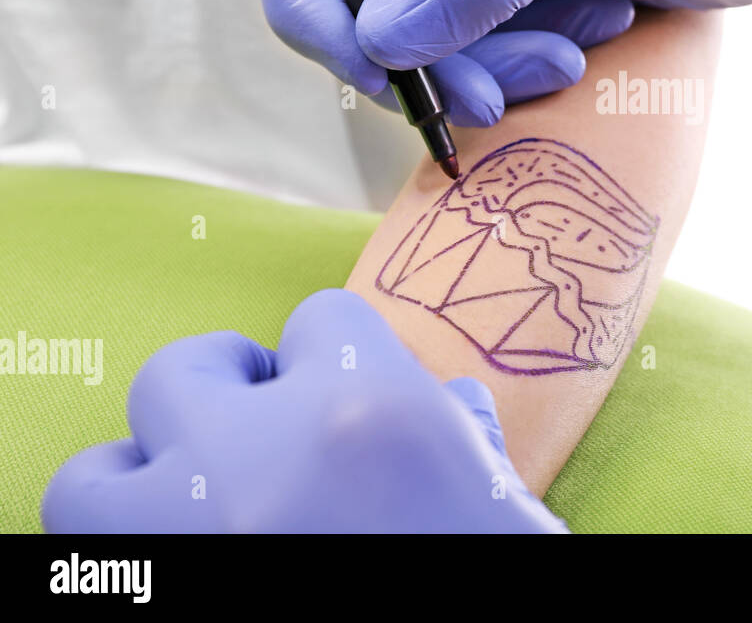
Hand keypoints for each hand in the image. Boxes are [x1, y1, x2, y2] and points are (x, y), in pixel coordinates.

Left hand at [42, 289, 565, 532]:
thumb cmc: (490, 560)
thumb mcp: (501, 496)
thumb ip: (460, 435)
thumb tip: (448, 407)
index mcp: (371, 409)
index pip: (320, 318)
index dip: (334, 356)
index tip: (344, 396)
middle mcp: (266, 455)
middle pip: (192, 369)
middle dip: (226, 392)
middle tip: (260, 432)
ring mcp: (199, 533)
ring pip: (102, 470)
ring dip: (147, 471)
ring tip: (193, 491)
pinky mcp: (165, 592)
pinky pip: (92, 543)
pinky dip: (126, 538)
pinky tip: (179, 543)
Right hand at [255, 0, 751, 78]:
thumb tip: (375, 37)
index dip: (318, 0)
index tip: (373, 70)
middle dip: (425, 55)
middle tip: (487, 97)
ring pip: (425, 28)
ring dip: (485, 64)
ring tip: (567, 57)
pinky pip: (479, 37)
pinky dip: (521, 57)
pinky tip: (592, 34)